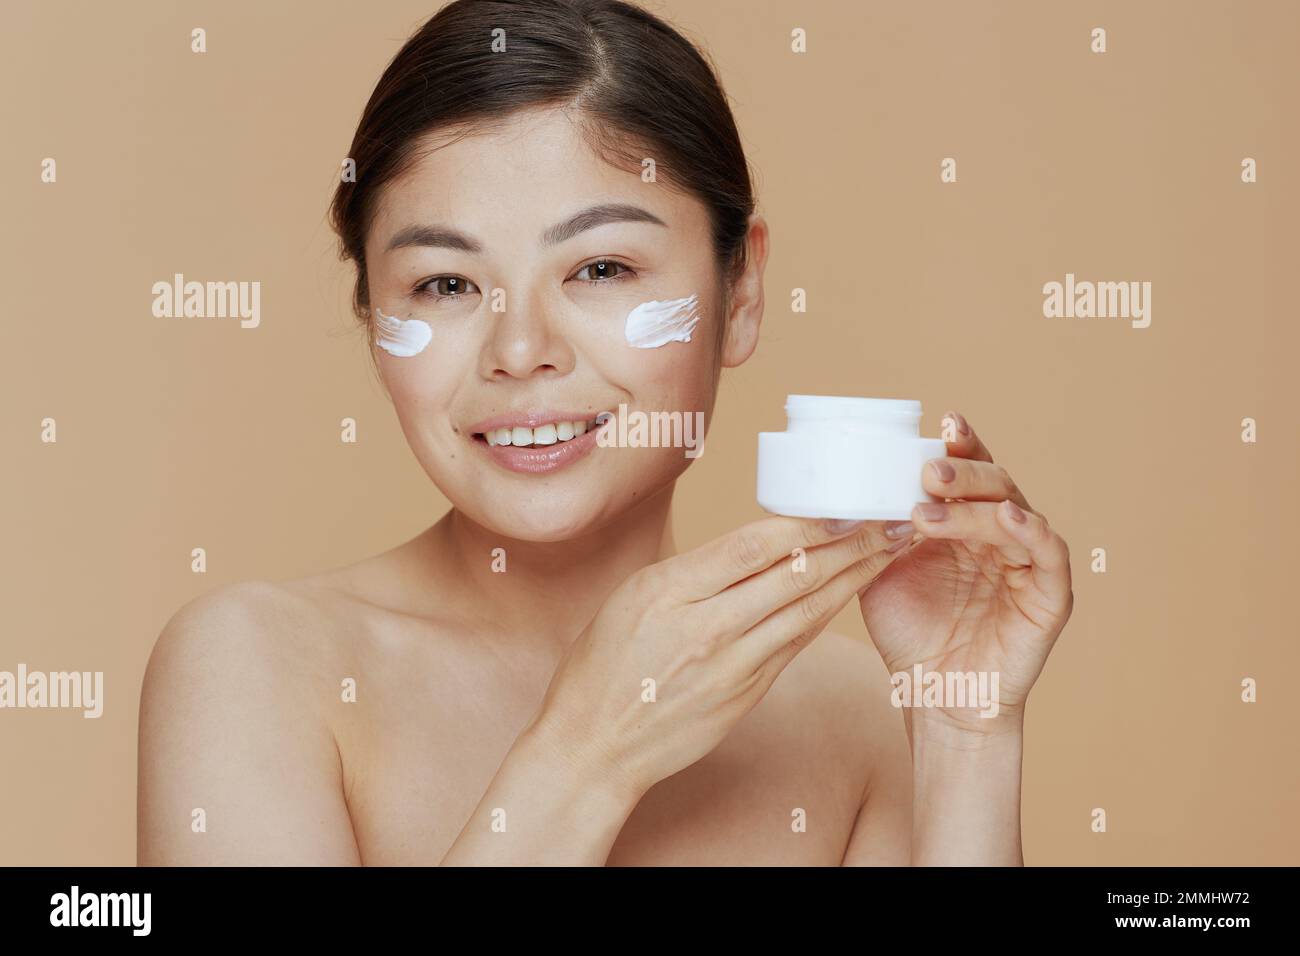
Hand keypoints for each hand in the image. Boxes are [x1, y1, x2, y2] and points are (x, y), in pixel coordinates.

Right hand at [528, 515, 909, 799]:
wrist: (595, 745)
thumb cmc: (606, 663)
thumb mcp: (634, 596)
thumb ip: (696, 571)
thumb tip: (758, 542)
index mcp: (669, 590)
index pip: (753, 545)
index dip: (808, 522)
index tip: (843, 503)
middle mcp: (706, 626)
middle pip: (794, 575)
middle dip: (850, 543)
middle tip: (889, 519)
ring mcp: (731, 665)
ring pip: (807, 611)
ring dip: (854, 577)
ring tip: (886, 550)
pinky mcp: (747, 694)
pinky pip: (796, 644)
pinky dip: (827, 614)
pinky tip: (850, 593)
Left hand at [858, 410, 1073, 736]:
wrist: (934, 697)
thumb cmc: (910, 634)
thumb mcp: (877, 573)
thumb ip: (872, 532)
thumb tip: (846, 489)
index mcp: (964, 521)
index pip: (967, 471)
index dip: (958, 445)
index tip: (939, 424)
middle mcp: (1000, 533)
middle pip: (993, 482)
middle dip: (961, 470)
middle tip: (927, 469)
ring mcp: (1027, 561)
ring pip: (1015, 510)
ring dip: (976, 503)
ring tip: (934, 501)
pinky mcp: (1050, 595)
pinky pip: (1049, 553)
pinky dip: (1030, 531)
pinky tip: (1006, 518)